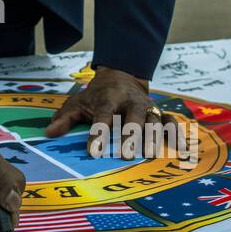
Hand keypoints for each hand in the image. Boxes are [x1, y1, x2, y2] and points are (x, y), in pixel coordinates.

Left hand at [44, 66, 166, 159]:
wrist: (121, 76)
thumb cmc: (96, 95)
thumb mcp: (77, 101)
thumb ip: (64, 117)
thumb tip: (49, 133)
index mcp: (109, 97)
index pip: (103, 114)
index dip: (98, 132)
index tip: (93, 151)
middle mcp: (130, 101)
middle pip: (133, 116)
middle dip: (130, 134)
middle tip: (126, 155)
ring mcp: (147, 107)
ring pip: (154, 120)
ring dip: (154, 137)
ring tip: (151, 155)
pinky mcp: (160, 113)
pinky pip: (171, 123)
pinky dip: (177, 135)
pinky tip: (181, 151)